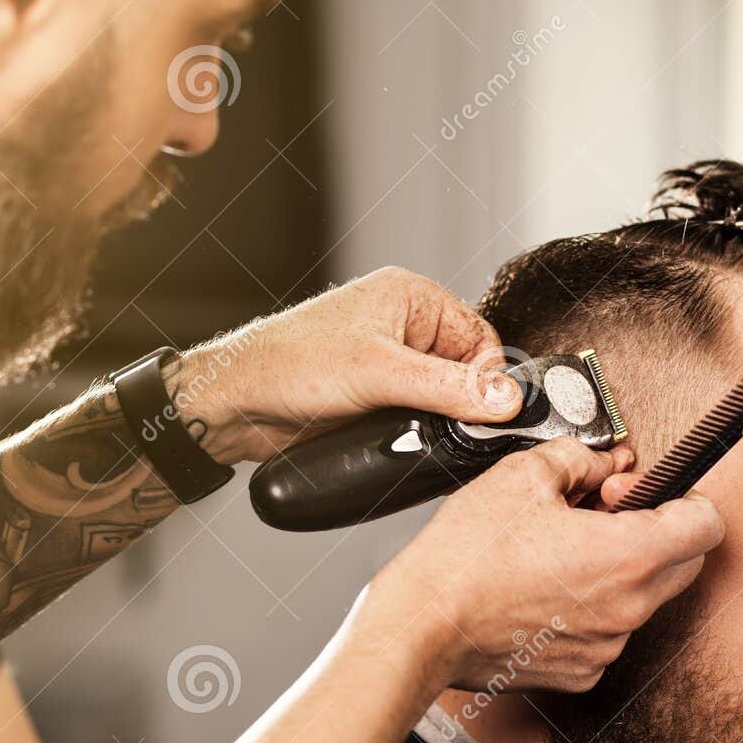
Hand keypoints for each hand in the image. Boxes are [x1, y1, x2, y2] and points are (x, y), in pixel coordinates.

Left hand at [172, 266, 522, 464]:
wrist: (236, 404)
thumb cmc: (291, 367)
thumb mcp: (379, 375)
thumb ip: (447, 388)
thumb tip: (506, 399)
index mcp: (411, 297)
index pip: (481, 338)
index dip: (487, 379)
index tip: (488, 415)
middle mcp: (403, 325)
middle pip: (465, 371)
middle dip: (461, 404)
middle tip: (454, 432)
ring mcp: (389, 362)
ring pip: (442, 398)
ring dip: (437, 422)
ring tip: (420, 437)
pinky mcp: (376, 396)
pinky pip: (416, 416)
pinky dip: (418, 433)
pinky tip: (407, 445)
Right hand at [366, 440, 724, 692]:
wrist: (422, 627)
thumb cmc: (464, 560)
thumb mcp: (520, 476)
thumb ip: (576, 459)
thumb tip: (598, 462)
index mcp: (628, 556)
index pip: (707, 526)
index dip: (686, 498)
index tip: (653, 493)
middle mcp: (629, 609)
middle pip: (683, 565)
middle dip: (656, 532)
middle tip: (601, 513)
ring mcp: (606, 647)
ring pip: (641, 599)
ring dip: (618, 571)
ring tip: (561, 552)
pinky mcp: (580, 673)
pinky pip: (606, 633)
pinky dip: (589, 610)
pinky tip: (544, 589)